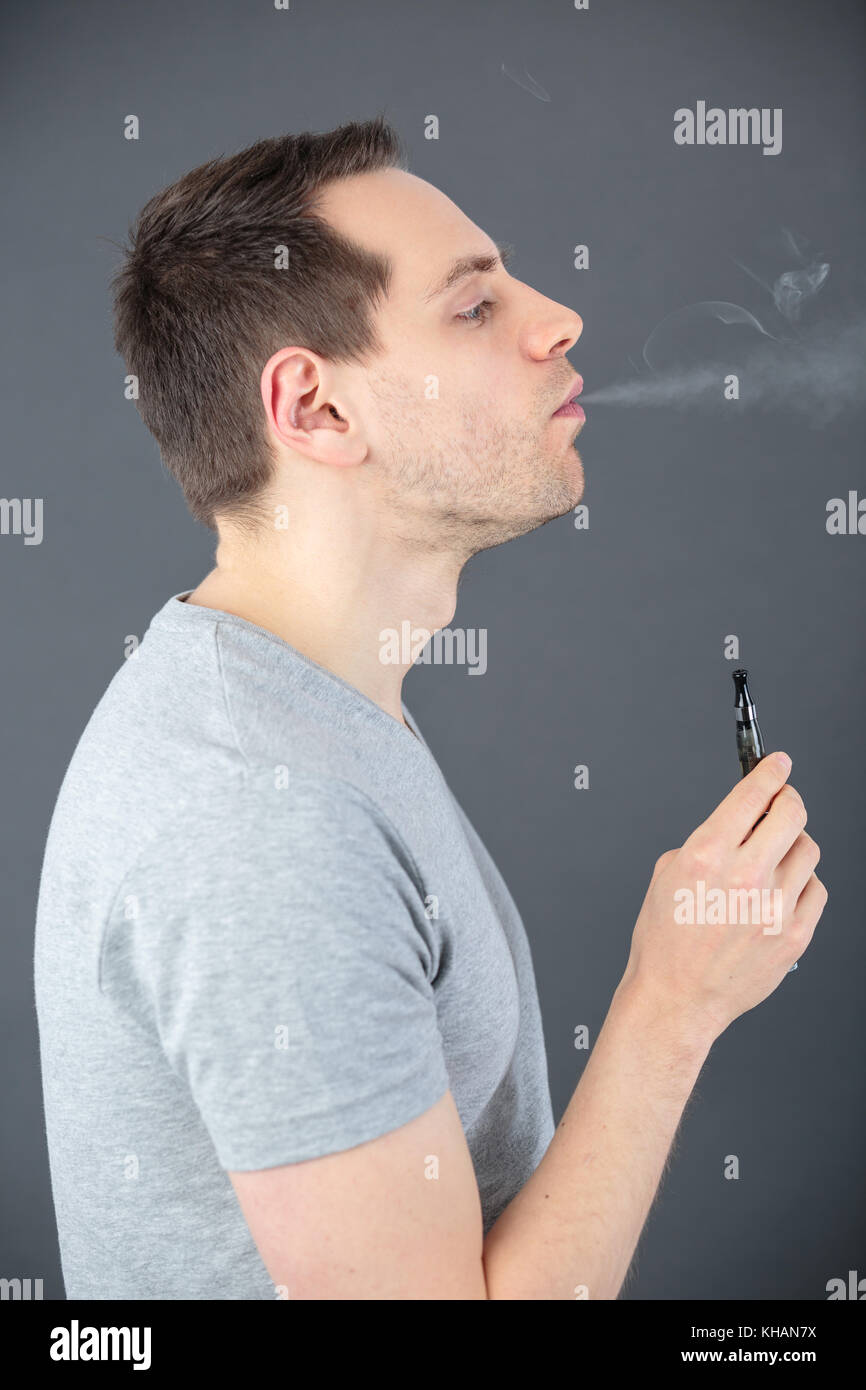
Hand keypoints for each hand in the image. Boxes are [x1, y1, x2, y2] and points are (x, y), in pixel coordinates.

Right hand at [621, 753, 826, 1043]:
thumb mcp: (667, 875)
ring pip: (808, 849)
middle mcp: (745, 876)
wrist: (676, 998)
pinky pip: (815, 890)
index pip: (753, 794)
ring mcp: (774, 907)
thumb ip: (706, 841)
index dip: (771, 771)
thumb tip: (738, 823)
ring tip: (776, 856)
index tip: (779, 764)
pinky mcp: (793, 935)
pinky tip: (783, 891)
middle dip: (788, 800)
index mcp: (707, 854)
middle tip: (782, 802)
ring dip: (793, 844)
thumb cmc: (665, 942)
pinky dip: (802, 883)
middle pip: (792, 813)